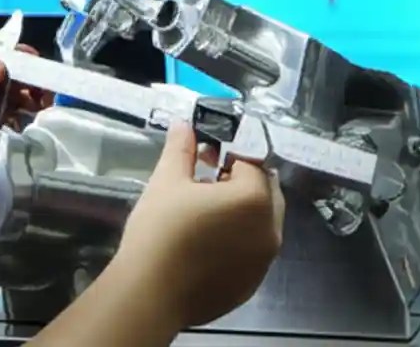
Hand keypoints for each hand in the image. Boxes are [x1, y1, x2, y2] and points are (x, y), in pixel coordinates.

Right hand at [109, 123, 284, 329]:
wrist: (149, 295)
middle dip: (241, 180)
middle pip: (265, 191)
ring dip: (242, 211)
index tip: (203, 157)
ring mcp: (264, 260)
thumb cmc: (160, 232)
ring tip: (205, 213)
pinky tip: (207, 245)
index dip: (227, 154)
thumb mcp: (167, 181)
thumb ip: (182, 149)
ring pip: (262, 222)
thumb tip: (183, 124)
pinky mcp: (253, 284)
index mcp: (255, 198)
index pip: (251, 161)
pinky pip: (253, 251)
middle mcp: (270, 228)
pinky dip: (239, 241)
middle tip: (205, 183)